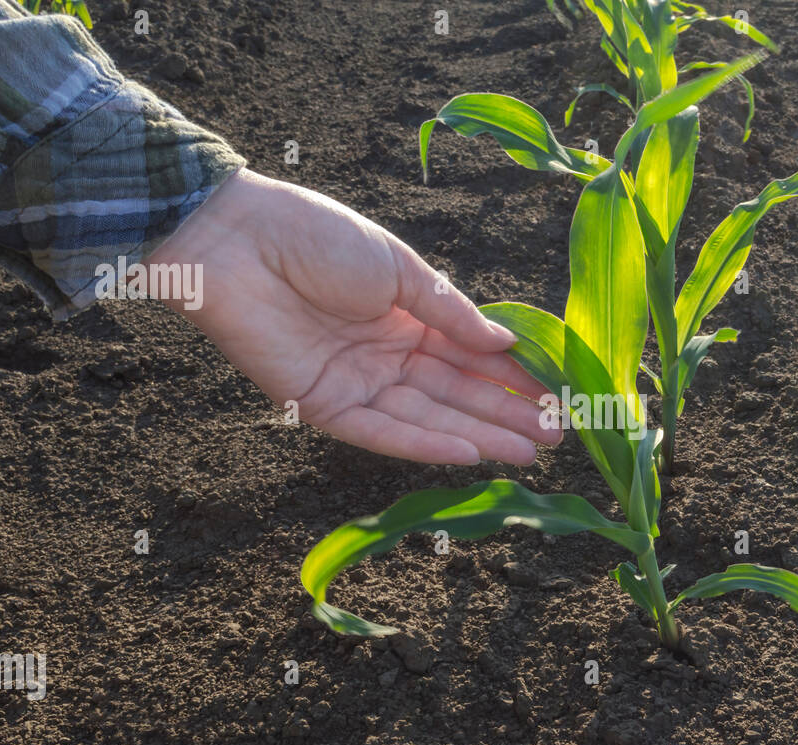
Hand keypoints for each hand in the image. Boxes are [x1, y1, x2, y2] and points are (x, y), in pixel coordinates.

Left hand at [144, 168, 558, 464]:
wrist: (236, 239)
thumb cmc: (316, 237)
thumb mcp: (399, 269)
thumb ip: (451, 312)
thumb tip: (507, 342)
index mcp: (407, 317)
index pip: (472, 354)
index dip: (515, 375)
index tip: (561, 394)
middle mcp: (387, 356)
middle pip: (458, 393)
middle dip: (508, 414)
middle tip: (561, 436)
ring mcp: (357, 383)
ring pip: (429, 418)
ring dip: (480, 436)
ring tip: (531, 452)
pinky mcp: (322, 406)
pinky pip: (381, 432)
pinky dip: (424, 445)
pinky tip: (468, 454)